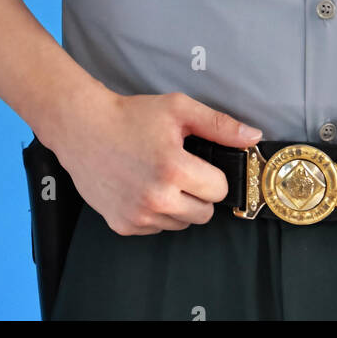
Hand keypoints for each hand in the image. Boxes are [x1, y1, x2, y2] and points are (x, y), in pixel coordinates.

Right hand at [47, 90, 261, 236]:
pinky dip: (157, 213)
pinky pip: (157, 228)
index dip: (213, 174)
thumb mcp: (179, 109)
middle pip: (204, 214)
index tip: (199, 161)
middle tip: (182, 170)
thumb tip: (253, 137)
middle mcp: (156, 198)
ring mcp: (138, 215)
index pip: (219, 190)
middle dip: (200, 193)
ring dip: (180, 206)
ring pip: (182, 224)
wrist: (83, 129)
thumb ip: (220, 125)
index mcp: (174, 168)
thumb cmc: (132, 115)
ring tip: (161, 178)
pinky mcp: (123, 225)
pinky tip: (143, 188)